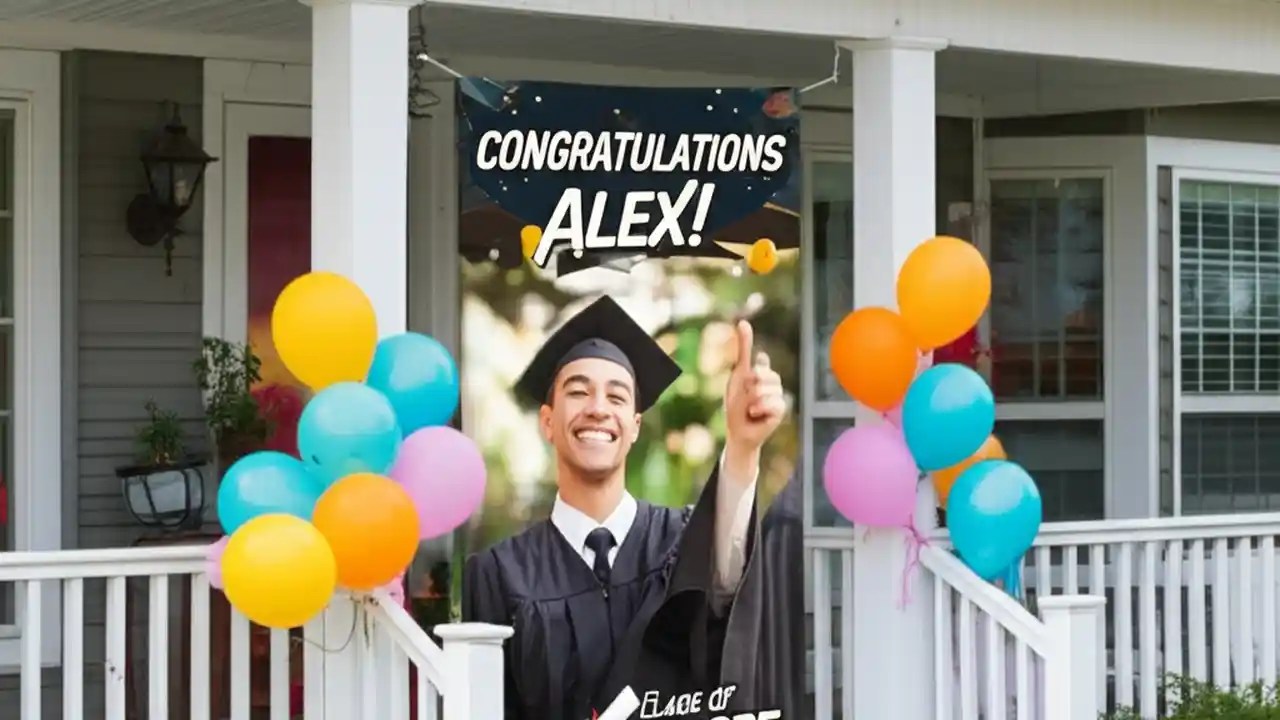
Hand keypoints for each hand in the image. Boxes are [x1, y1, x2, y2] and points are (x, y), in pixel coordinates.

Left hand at [724, 319, 785, 460]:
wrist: (739, 431)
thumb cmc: (736, 408)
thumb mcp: (738, 380)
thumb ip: (744, 353)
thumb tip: (746, 324)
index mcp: (758, 372)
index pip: (759, 358)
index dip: (748, 345)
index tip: (743, 328)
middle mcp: (770, 380)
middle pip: (759, 373)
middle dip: (747, 388)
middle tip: (744, 399)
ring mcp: (777, 393)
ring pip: (763, 389)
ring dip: (751, 401)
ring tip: (750, 409)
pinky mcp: (781, 407)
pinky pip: (770, 402)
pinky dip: (758, 409)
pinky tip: (756, 415)